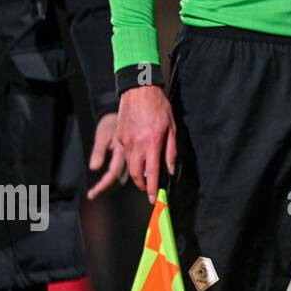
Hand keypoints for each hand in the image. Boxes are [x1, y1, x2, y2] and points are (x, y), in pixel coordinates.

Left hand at [86, 112, 125, 199]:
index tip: (92, 194)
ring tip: (99, 191)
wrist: (126, 113)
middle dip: (106, 189)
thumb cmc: (111, 123)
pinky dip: (116, 179)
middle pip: (120, 180)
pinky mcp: (131, 157)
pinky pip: (126, 172)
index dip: (103, 186)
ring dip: (112, 186)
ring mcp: (132, 158)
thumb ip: (98, 151)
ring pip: (125, 178)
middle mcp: (129, 157)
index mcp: (122, 151)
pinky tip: (109, 182)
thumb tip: (93, 168)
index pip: (113, 174)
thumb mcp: (102, 134)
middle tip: (93, 195)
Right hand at [118, 86, 177, 204]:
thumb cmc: (159, 107)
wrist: (139, 91)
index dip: (152, 188)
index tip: (153, 199)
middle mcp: (137, 145)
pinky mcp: (119, 137)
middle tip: (148, 188)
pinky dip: (132, 157)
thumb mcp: (172, 128)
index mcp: (152, 143)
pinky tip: (139, 152)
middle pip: (136, 174)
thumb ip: (171, 151)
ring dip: (136, 173)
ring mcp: (125, 141)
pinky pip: (125, 153)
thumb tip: (169, 170)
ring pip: (128, 165)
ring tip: (144, 173)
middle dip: (142, 185)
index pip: (151, 172)